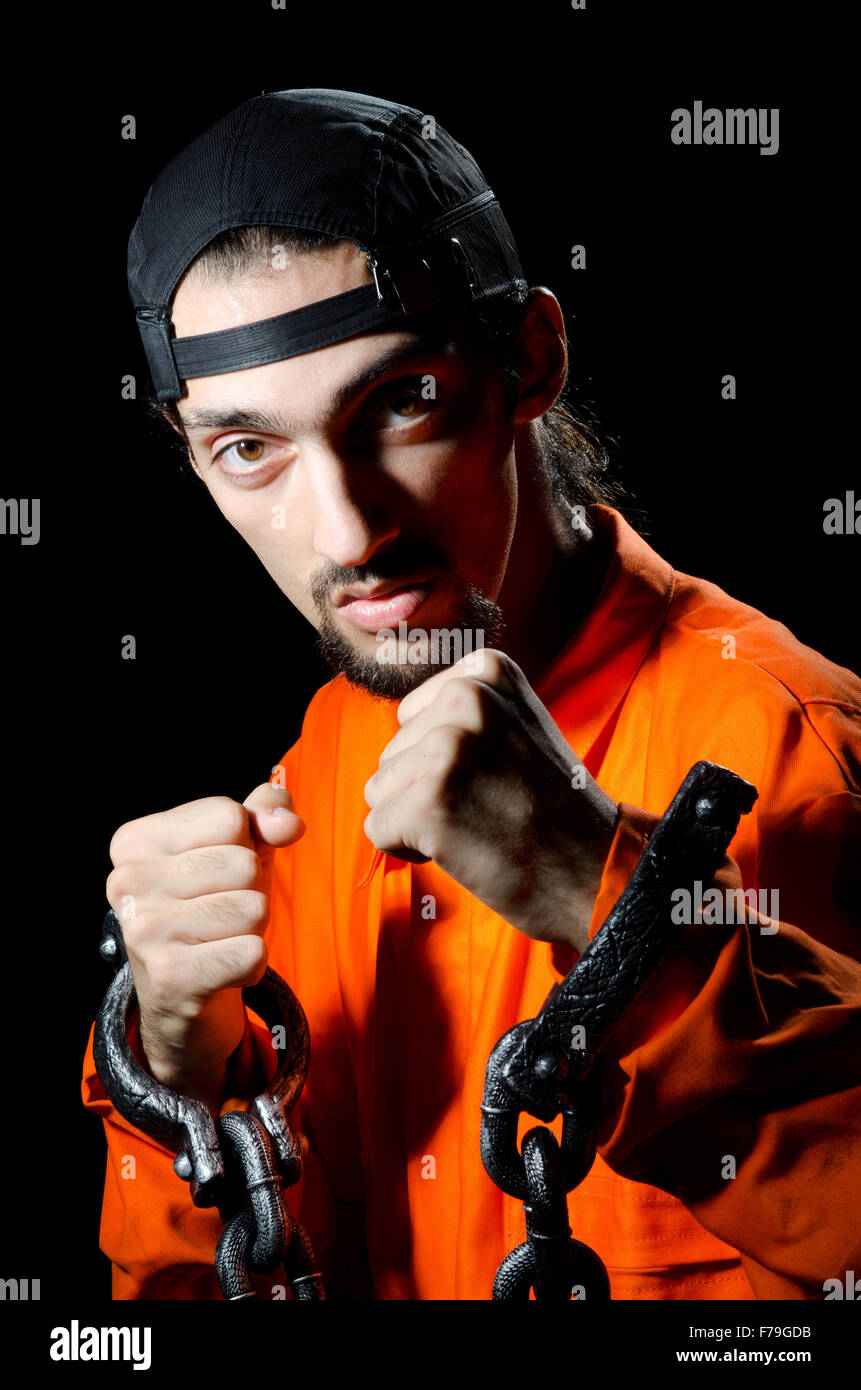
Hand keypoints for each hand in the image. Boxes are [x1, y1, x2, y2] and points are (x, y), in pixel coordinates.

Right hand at [106, 782, 305, 1107]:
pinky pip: (254, 953)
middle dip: (250, 891)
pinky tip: (221, 970)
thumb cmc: (210, 907)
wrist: (181, 998)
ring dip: (252, 929)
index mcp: (133, 842)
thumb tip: (287, 822)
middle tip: (219, 915)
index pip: (229, 816)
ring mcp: (144, 932)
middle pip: (243, 863)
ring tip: (218, 941)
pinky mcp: (171, 978)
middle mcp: (127, 882)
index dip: (244, 844)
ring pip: (253, 908)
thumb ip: (266, 812)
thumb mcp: (238, 847)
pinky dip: (252, 964)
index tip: (216, 874)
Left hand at [363, 649, 618, 953]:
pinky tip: (462, 848)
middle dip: (427, 789)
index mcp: (486, 671)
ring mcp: (446, 748)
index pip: (410, 717)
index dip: (442, 760)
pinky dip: (409, 849)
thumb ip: (464, 711)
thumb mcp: (516, 725)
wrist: (595, 871)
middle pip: (392, 752)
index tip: (495, 775)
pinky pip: (378, 830)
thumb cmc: (552, 807)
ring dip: (419, 818)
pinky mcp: (428, 801)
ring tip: (479, 824)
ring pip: (380, 789)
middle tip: (490, 806)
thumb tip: (399, 713)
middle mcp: (465, 697)